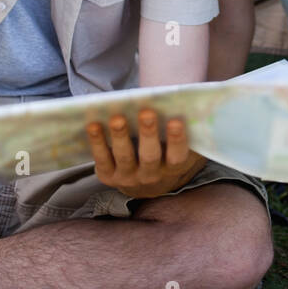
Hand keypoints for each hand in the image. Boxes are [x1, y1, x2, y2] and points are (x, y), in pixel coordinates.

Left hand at [85, 108, 206, 197]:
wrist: (147, 185)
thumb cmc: (166, 154)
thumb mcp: (181, 148)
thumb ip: (188, 132)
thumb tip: (193, 104)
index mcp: (173, 168)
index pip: (177, 156)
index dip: (177, 139)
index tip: (176, 120)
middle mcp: (151, 176)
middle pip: (150, 156)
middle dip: (148, 134)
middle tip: (146, 113)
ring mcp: (128, 178)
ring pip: (125, 157)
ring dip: (120, 136)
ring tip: (118, 118)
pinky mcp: (109, 176)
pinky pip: (102, 159)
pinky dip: (97, 142)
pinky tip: (94, 125)